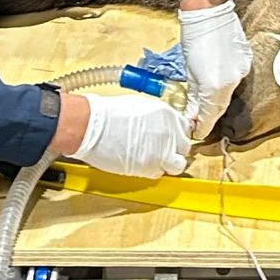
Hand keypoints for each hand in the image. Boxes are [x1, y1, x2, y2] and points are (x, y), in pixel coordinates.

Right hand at [72, 93, 190, 176]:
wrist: (93, 126)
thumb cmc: (109, 113)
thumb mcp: (141, 106)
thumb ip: (157, 118)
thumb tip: (160, 126)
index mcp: (168, 115)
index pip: (186, 129)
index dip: (176, 135)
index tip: (171, 139)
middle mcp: (170, 134)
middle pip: (184, 148)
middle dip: (175, 150)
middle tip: (162, 151)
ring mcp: (162, 152)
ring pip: (177, 165)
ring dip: (167, 164)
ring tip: (152, 160)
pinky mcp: (149, 168)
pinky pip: (158, 174)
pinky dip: (151, 171)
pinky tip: (140, 163)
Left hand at [179, 0, 249, 139]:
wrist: (209, 10)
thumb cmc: (193, 38)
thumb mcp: (189, 70)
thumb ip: (193, 94)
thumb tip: (193, 112)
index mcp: (215, 86)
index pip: (210, 114)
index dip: (203, 126)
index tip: (196, 132)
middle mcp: (232, 81)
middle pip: (221, 105)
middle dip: (210, 114)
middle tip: (199, 120)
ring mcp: (242, 70)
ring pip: (229, 91)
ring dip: (217, 97)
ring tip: (205, 99)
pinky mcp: (246, 60)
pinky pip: (236, 77)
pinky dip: (226, 81)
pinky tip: (217, 78)